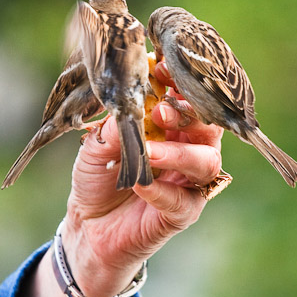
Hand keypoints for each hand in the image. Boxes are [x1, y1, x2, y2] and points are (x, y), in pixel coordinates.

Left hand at [62, 60, 223, 296]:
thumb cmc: (98, 177)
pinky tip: (142, 186)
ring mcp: (189, 181)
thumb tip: (132, 105)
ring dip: (178, 153)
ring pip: (206, 161)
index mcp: (171, 126)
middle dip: (188, 114)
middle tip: (159, 111)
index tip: (161, 70)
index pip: (188, 99)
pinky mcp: (184, 212)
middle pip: (209, 125)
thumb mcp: (97, 145)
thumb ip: (115, 125)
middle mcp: (188, 148)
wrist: (87, 226)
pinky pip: (185, 200)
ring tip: (149, 152)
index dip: (180, 83)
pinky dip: (164, 191)